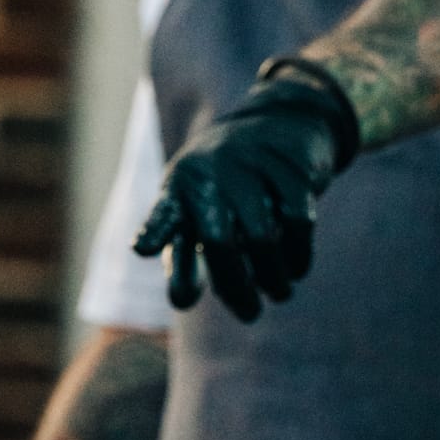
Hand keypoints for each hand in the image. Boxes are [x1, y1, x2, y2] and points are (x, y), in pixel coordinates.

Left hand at [133, 70, 354, 323]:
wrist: (279, 124)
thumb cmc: (226, 188)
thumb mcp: (196, 214)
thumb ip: (184, 257)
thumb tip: (181, 301)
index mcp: (180, 188)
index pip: (163, 213)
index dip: (153, 231)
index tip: (141, 249)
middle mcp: (211, 174)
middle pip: (218, 242)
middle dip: (235, 286)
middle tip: (250, 315)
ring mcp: (252, 168)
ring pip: (262, 239)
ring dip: (272, 278)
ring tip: (279, 293)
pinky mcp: (292, 170)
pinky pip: (298, 224)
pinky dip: (298, 256)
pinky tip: (296, 269)